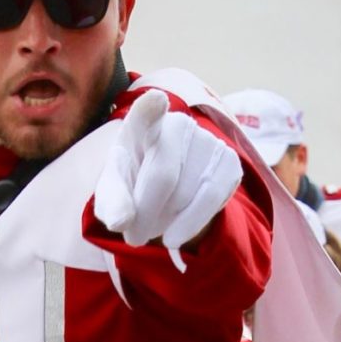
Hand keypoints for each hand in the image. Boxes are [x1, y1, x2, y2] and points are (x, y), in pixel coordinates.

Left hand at [93, 88, 242, 264]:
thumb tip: (120, 222)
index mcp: (141, 123)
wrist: (168, 196)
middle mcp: (177, 124)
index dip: (151, 108)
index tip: (155, 101)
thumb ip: (112, 203)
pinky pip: (210, 199)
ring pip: (186, 193)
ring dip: (165, 221)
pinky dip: (189, 223)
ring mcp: (207, 140)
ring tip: (154, 228)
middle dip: (146, 213)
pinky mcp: (228, 162)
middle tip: (133, 240)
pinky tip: (176, 232)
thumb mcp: (115, 194)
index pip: (146, 111)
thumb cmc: (134, 186)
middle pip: (163, 174)